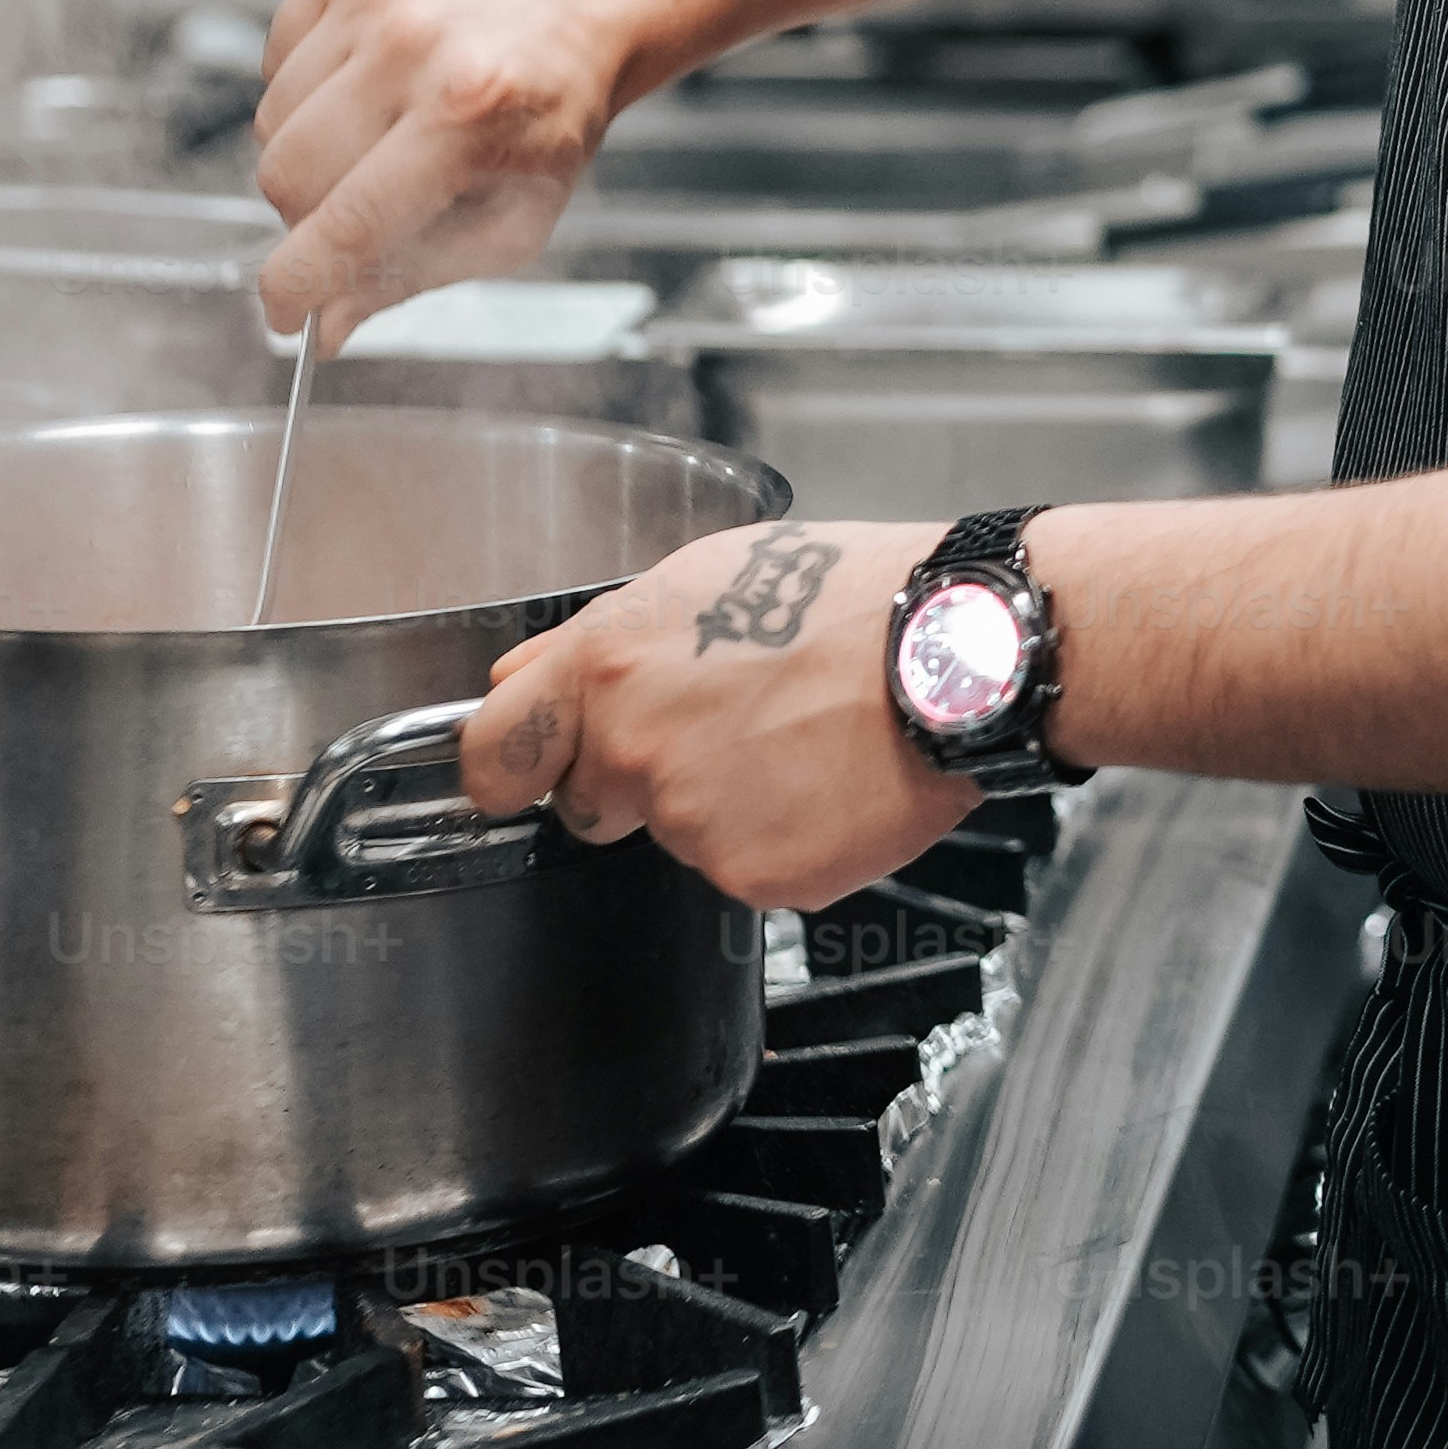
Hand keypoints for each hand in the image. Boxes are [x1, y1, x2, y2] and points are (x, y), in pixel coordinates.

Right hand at [253, 0, 667, 342]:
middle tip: (356, 205)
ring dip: (308, 146)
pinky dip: (305, 84)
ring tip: (379, 129)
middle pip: (285, 176)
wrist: (579, 3)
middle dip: (306, 214)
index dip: (296, 286)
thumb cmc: (549, 115)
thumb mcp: (510, 220)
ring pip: (270, 119)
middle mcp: (415, 47)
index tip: (284, 311)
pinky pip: (274, 54)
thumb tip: (327, 326)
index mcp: (465, 122)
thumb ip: (412, 277)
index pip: (340, 227)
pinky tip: (368, 79)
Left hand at [461, 515, 977, 912]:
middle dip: (636, 779)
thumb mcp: (708, 575)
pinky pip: (745, 867)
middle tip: (725, 729)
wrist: (955, 653)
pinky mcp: (750, 873)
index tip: (515, 777)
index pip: (492, 752)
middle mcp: (632, 749)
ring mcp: (689, 821)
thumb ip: (601, 640)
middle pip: (589, 802)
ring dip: (723, 802)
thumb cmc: (852, 597)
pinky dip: (782, 837)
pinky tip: (828, 783)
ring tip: (800, 740)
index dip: (507, 767)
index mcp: (609, 666)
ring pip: (677, 833)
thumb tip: (526, 678)